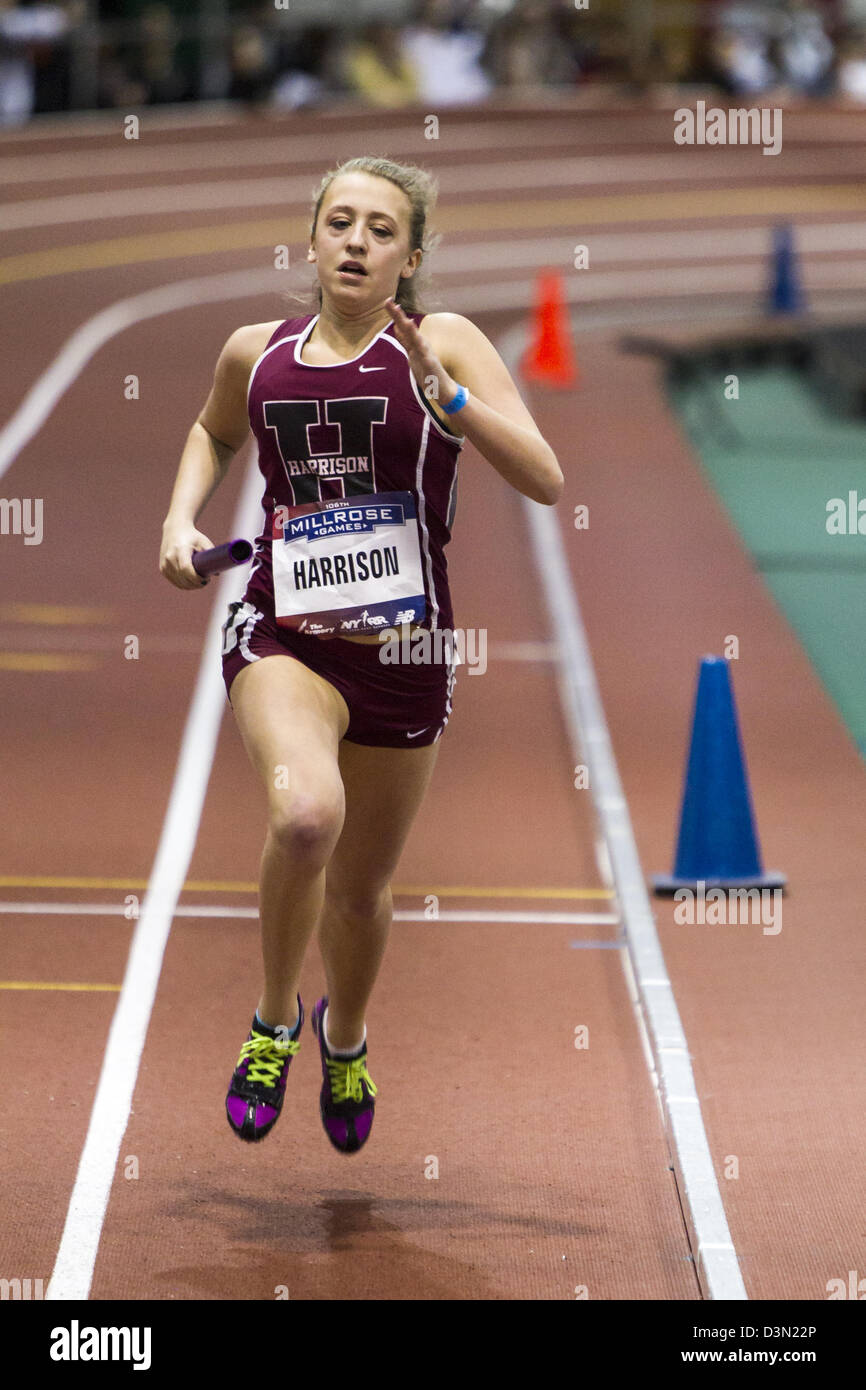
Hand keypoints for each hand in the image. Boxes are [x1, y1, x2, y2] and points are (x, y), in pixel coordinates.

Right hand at [160, 518, 214, 589]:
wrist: (175, 529)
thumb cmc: (193, 536)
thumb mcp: (204, 542)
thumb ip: (212, 557)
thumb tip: (217, 574)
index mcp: (180, 549)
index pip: (186, 569)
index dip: (197, 578)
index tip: (207, 579)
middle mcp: (169, 558)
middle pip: (183, 579)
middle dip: (196, 584)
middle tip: (206, 581)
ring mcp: (164, 564)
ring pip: (180, 583)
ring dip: (191, 586)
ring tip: (200, 582)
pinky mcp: (163, 569)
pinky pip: (175, 582)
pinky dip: (184, 585)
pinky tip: (192, 582)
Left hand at [384, 297, 460, 411]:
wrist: (443, 389)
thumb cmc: (428, 372)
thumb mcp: (412, 354)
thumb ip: (406, 341)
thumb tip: (397, 327)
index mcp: (415, 344)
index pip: (402, 328)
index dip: (395, 315)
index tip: (387, 301)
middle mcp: (420, 345)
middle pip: (406, 328)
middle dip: (397, 315)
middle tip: (388, 301)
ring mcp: (425, 353)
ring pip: (414, 337)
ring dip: (407, 325)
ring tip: (399, 312)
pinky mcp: (429, 362)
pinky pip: (422, 351)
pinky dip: (418, 342)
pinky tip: (415, 336)